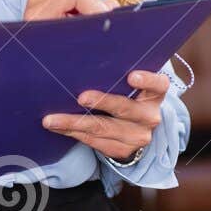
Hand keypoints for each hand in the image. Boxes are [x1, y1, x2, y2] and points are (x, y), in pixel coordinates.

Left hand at [42, 69, 168, 160]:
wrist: (135, 130)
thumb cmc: (127, 98)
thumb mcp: (131, 87)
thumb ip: (118, 77)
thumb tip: (82, 60)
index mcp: (154, 95)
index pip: (158, 85)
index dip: (147, 80)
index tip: (131, 76)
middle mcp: (149, 116)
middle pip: (125, 108)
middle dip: (102, 102)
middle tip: (81, 97)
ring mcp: (137, 136)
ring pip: (103, 129)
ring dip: (74, 123)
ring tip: (52, 119)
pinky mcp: (122, 151)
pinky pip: (94, 142)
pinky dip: (73, 133)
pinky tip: (58, 127)